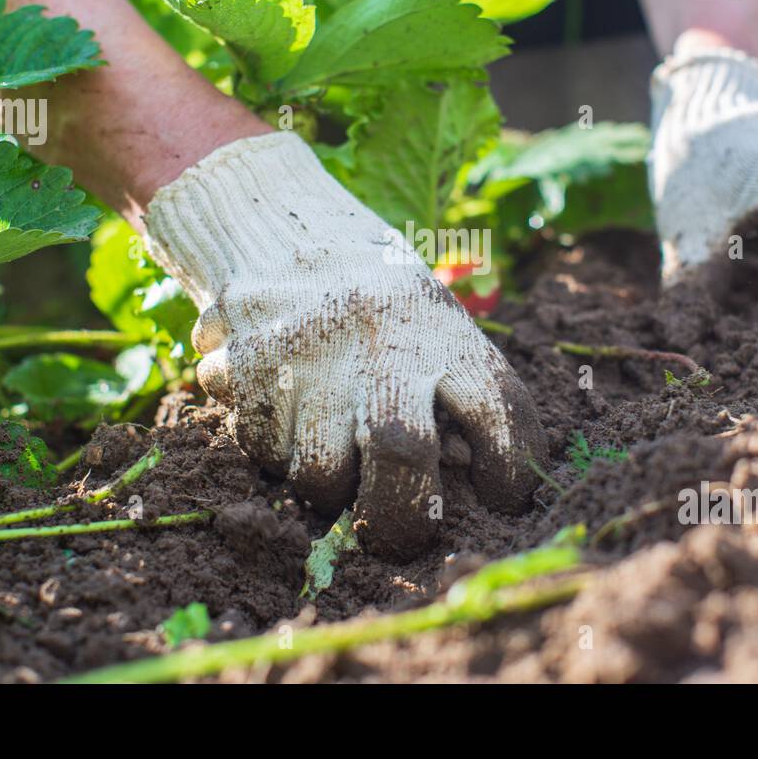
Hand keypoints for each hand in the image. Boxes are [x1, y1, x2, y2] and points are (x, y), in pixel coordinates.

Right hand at [143, 132, 543, 557]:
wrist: (276, 224)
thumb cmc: (375, 297)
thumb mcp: (431, 322)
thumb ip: (452, 392)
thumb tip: (463, 475)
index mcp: (439, 326)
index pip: (498, 406)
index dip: (512, 469)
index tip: (504, 498)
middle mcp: (378, 334)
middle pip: (400, 448)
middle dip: (400, 519)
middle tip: (399, 534)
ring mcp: (308, 348)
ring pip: (317, 472)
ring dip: (327, 485)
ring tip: (333, 449)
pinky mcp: (244, 362)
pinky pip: (261, 449)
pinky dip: (275, 450)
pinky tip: (285, 410)